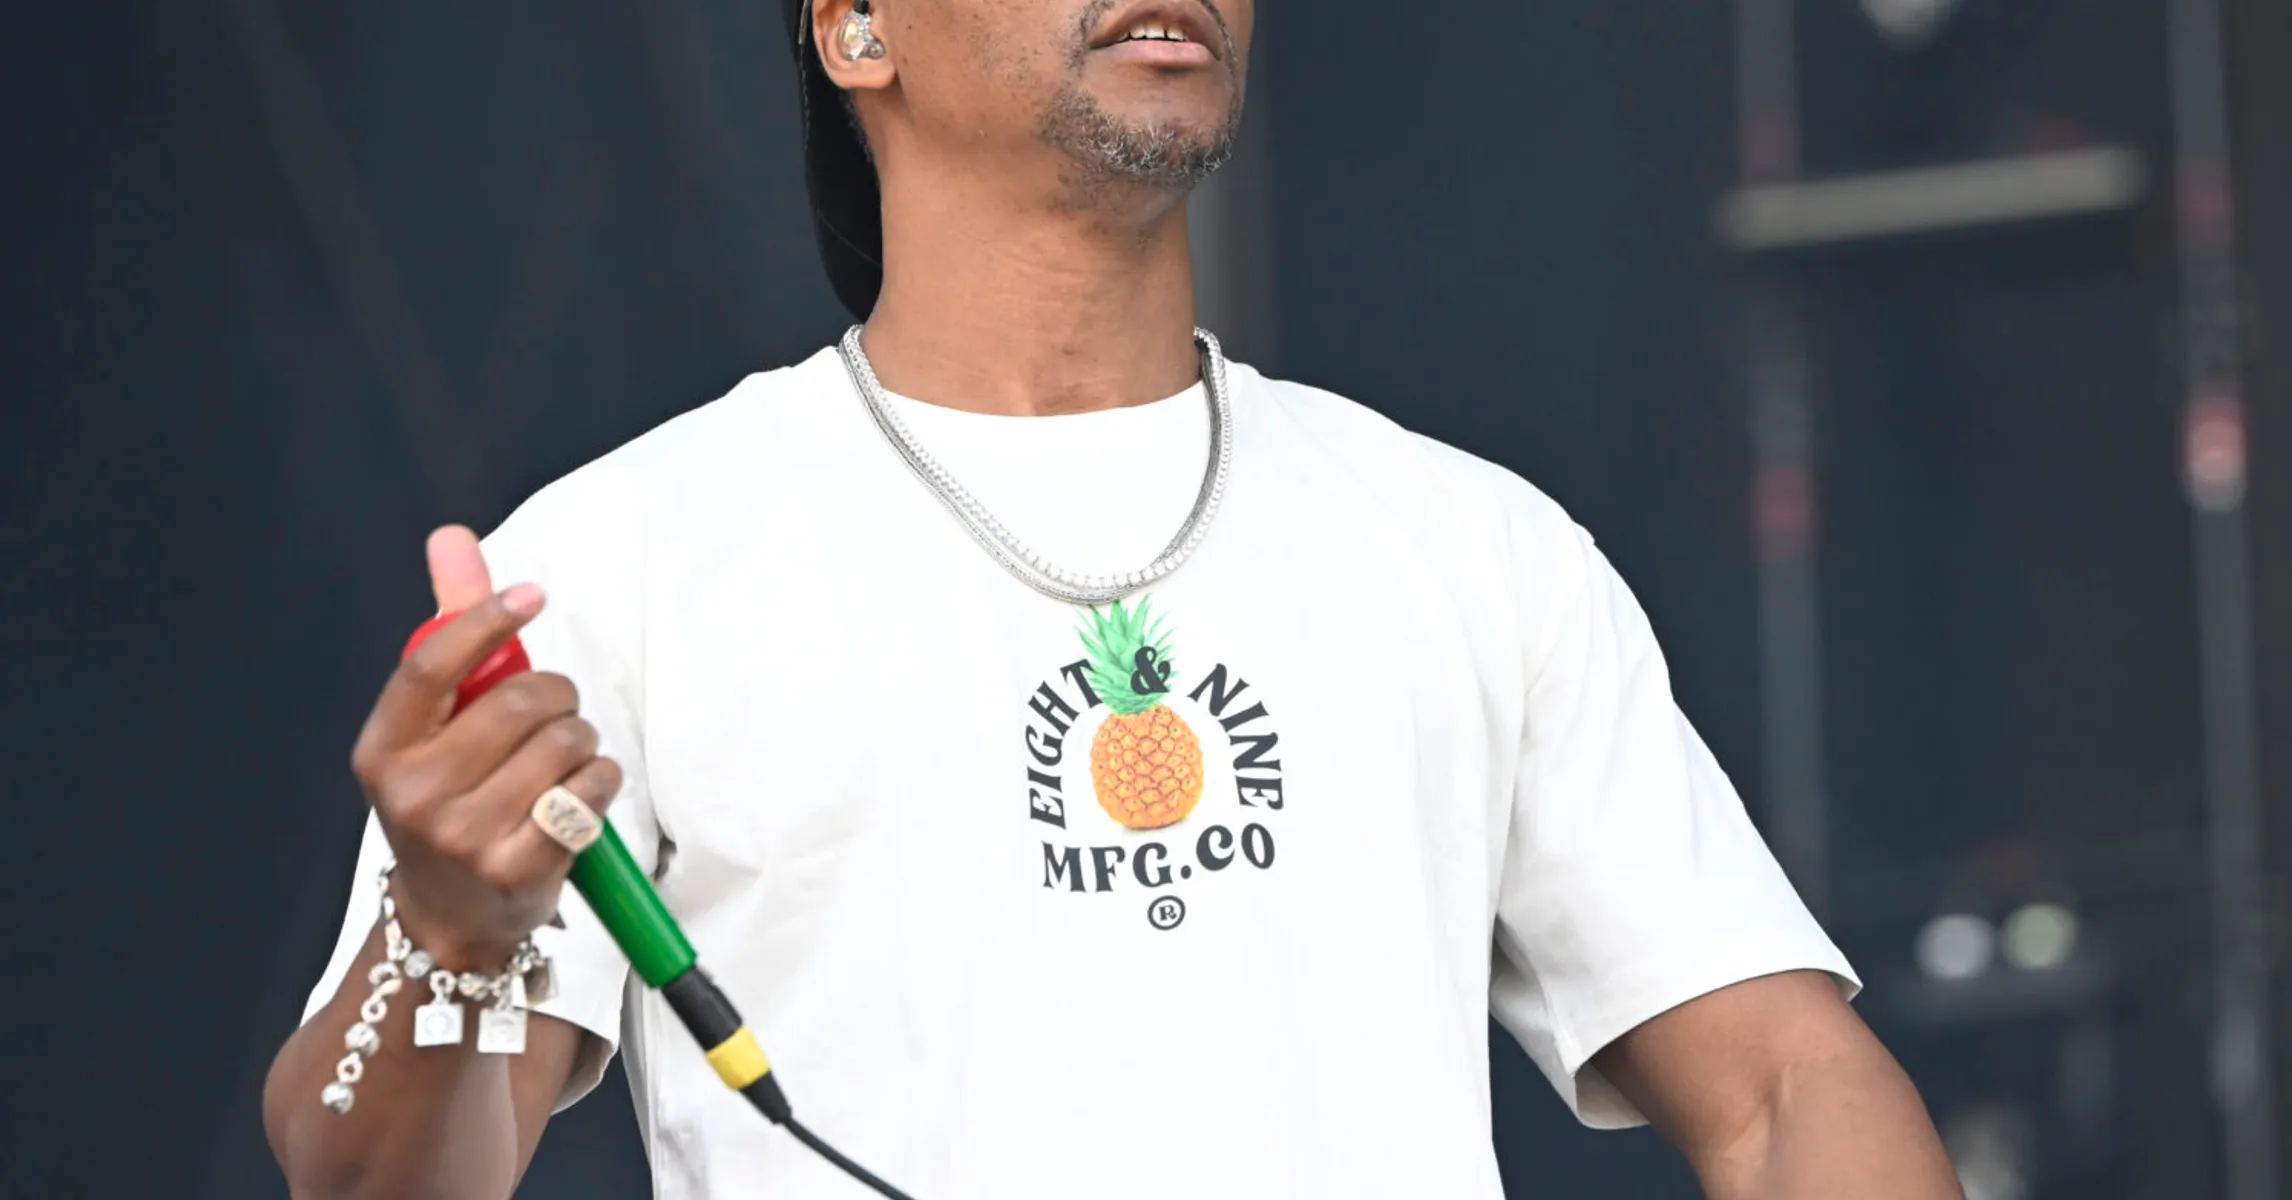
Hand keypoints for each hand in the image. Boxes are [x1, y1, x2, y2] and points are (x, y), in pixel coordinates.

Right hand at [348, 526, 619, 967]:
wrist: (450, 919)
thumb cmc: (449, 803)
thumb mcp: (433, 729)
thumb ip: (451, 635)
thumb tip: (452, 537)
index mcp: (384, 747)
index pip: (431, 664)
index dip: (485, 619)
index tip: (532, 594)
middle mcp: (415, 792)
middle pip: (521, 700)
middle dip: (558, 697)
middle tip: (552, 718)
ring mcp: (464, 836)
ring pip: (565, 743)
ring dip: (583, 743)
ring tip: (560, 767)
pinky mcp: (517, 869)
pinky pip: (590, 793)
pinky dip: (599, 784)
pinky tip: (577, 799)